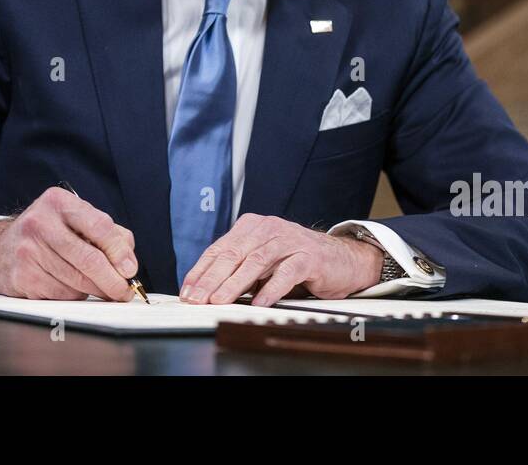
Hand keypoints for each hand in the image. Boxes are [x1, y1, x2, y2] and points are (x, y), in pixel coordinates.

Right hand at [0, 187, 137, 299]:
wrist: (0, 249)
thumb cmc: (47, 234)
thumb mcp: (75, 220)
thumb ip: (108, 234)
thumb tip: (128, 261)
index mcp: (58, 202)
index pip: (99, 225)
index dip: (118, 251)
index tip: (130, 269)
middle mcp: (40, 223)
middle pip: (88, 259)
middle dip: (112, 280)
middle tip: (124, 291)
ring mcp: (29, 250)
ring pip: (76, 281)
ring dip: (95, 290)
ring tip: (100, 288)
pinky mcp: (22, 276)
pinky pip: (61, 294)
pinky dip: (73, 295)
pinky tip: (70, 286)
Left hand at [179, 214, 383, 307]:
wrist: (340, 258)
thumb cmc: (296, 260)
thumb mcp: (263, 260)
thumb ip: (238, 268)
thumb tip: (205, 289)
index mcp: (252, 226)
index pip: (220, 249)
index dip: (201, 270)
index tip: (188, 290)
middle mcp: (269, 229)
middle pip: (234, 254)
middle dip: (212, 278)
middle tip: (198, 298)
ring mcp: (289, 241)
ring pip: (256, 262)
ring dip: (234, 284)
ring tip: (220, 300)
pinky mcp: (308, 257)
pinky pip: (286, 273)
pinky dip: (270, 288)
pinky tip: (258, 301)